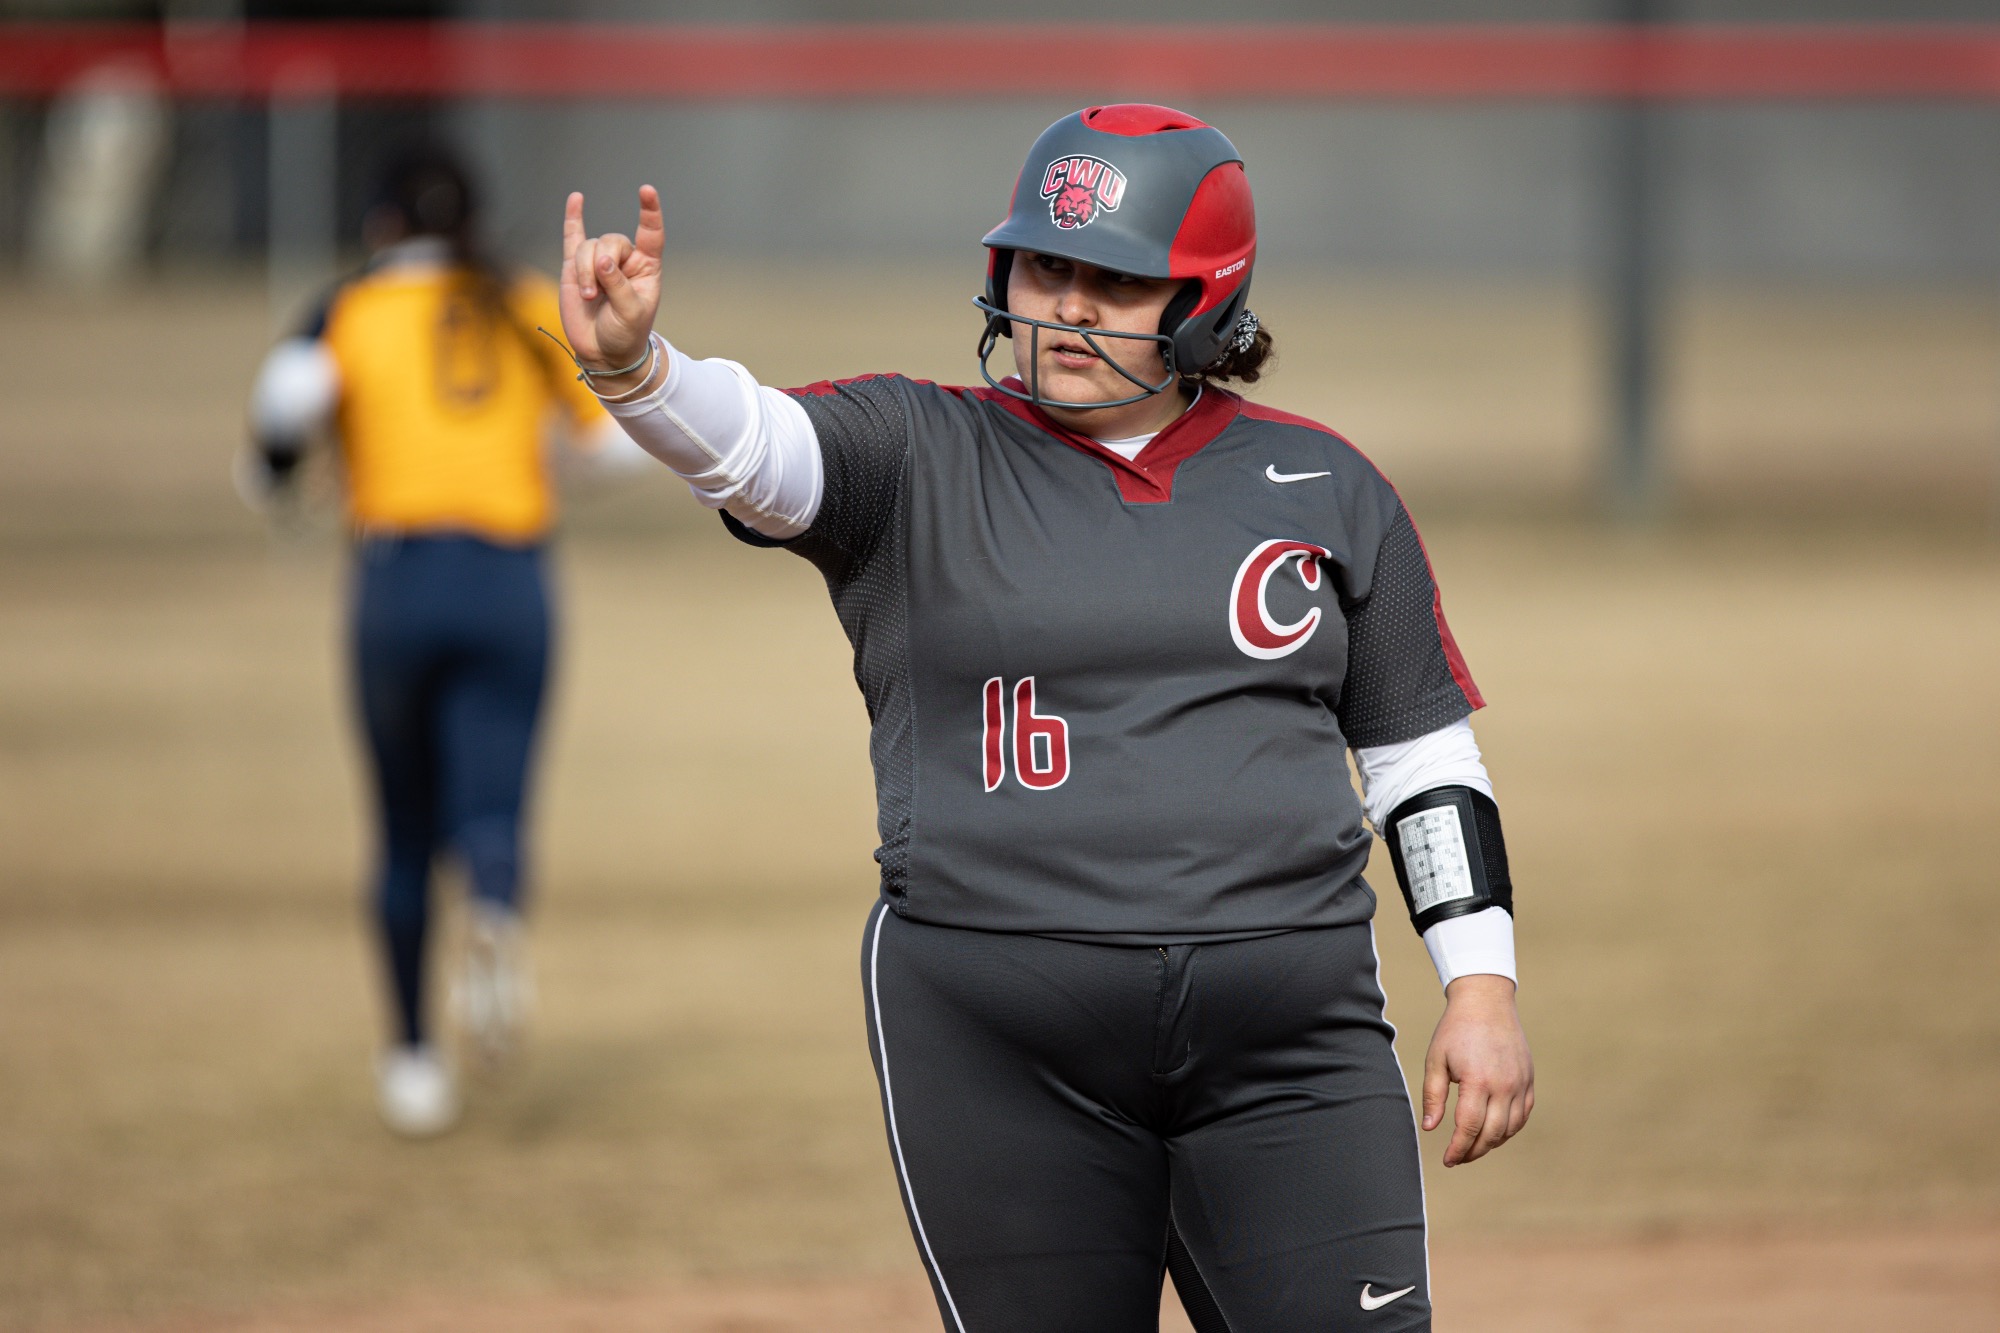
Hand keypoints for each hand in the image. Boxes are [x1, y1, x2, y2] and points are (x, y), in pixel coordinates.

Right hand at [559, 185, 664, 388]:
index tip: (646, 191)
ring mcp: (598, 262)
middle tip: (597, 293)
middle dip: (601, 263)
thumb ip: (619, 286)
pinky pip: (573, 236)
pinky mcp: (574, 267)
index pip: (651, 233)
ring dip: (585, 272)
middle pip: (611, 241)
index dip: (649, 212)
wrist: (602, 352)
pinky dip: (573, 217)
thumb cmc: (625, 334)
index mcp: (646, 267)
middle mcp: (624, 260)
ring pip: (588, 247)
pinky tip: (576, 198)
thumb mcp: (631, 313)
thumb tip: (601, 260)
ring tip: (589, 296)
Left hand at [1422, 973, 1533, 1166]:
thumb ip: (1433, 1096)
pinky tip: (1494, 1132)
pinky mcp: (1529, 1080)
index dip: (1458, 1149)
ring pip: (1510, 1128)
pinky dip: (1510, 1129)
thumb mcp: (1436, 1060)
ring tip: (1473, 1146)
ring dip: (1492, 1143)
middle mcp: (1504, 1086)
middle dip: (1473, 1151)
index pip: (1469, 1128)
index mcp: (1478, 1081)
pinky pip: (1523, 1115)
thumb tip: (1430, 1128)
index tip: (1448, 1160)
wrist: (1486, 1002)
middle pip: (1492, 1134)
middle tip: (1458, 1158)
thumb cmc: (1456, 1030)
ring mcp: (1520, 1083)